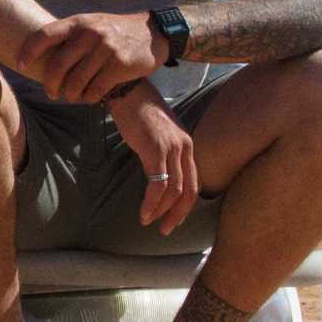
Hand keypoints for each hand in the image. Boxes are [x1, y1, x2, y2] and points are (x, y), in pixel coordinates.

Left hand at [19, 11, 160, 106]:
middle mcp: (90, 34)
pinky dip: (89, 98)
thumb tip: (35, 54)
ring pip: (75, 82)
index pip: (44, 35)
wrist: (153, 34)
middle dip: (50, 85)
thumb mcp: (91, 24)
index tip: (20, 65)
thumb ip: (68, 36)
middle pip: (57, 66)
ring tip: (72, 96)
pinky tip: (90, 96)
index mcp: (79, 22)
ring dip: (70, 95)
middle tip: (52, 93)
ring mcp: (106, 49)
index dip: (28, 52)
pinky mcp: (119, 66)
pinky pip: (95, 90)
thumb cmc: (114, 32)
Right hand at [107, 83, 199, 236]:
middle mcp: (185, 147)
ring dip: (161, 211)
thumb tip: (159, 172)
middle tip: (165, 230)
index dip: (185, 205)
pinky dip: (151, 203)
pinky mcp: (156, 150)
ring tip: (149, 222)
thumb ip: (164, 152)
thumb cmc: (138, 113)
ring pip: (174, 191)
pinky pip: (158, 185)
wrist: (128, 92)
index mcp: (187, 145)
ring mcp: (172, 149)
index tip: (174, 219)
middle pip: (188, 191)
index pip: (194, 182)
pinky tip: (143, 212)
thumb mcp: (158, 135)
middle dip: (177, 214)